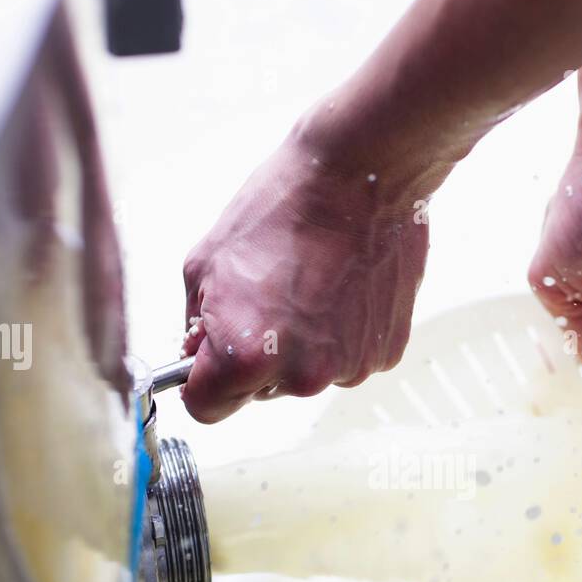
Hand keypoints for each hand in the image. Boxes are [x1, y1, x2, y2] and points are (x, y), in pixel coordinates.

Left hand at [181, 118, 429, 422]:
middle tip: (267, 297)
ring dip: (302, 344)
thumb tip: (200, 355)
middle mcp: (302, 375)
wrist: (361, 173)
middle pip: (260, 392)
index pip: (207, 408)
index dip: (202, 381)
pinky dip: (341, 335)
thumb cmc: (284, 207)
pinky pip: (347, 359)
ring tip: (310, 285)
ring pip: (306, 375)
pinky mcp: (385, 352)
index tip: (207, 360)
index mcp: (247, 357)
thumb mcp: (205, 263)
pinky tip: (341, 290)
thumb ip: (196, 326)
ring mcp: (349, 367)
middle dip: (255, 357)